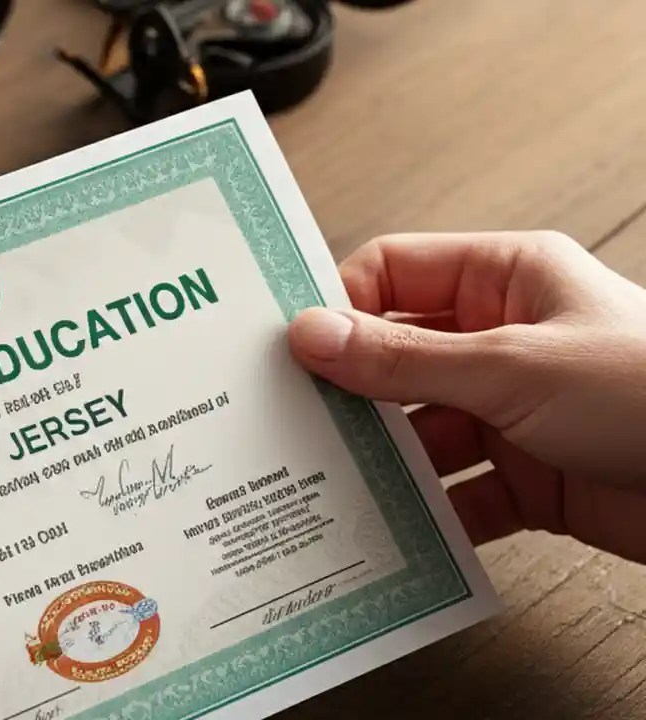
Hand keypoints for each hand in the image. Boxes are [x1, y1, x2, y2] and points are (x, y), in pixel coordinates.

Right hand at [288, 231, 645, 563]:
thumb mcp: (511, 365)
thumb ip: (403, 358)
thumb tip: (311, 333)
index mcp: (503, 280)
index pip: (392, 274)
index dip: (336, 303)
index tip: (285, 344)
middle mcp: (501, 340)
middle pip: (395, 358)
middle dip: (348, 391)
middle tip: (289, 418)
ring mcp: (511, 411)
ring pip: (417, 431)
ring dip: (381, 459)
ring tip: (330, 479)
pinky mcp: (525, 477)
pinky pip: (454, 493)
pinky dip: (424, 515)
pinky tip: (394, 530)